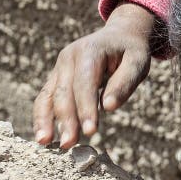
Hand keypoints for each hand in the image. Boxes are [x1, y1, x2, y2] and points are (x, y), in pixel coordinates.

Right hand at [33, 2, 156, 148]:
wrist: (119, 35)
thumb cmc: (131, 51)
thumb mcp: (137, 63)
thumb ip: (124, 83)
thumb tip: (109, 107)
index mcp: (89, 50)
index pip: (85, 83)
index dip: (86, 108)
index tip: (90, 131)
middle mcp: (68, 57)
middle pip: (64, 91)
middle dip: (66, 119)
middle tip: (69, 144)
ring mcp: (60, 66)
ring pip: (48, 95)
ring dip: (45, 119)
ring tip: (45, 142)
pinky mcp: (57, 76)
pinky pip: (46, 97)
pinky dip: (43, 115)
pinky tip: (43, 135)